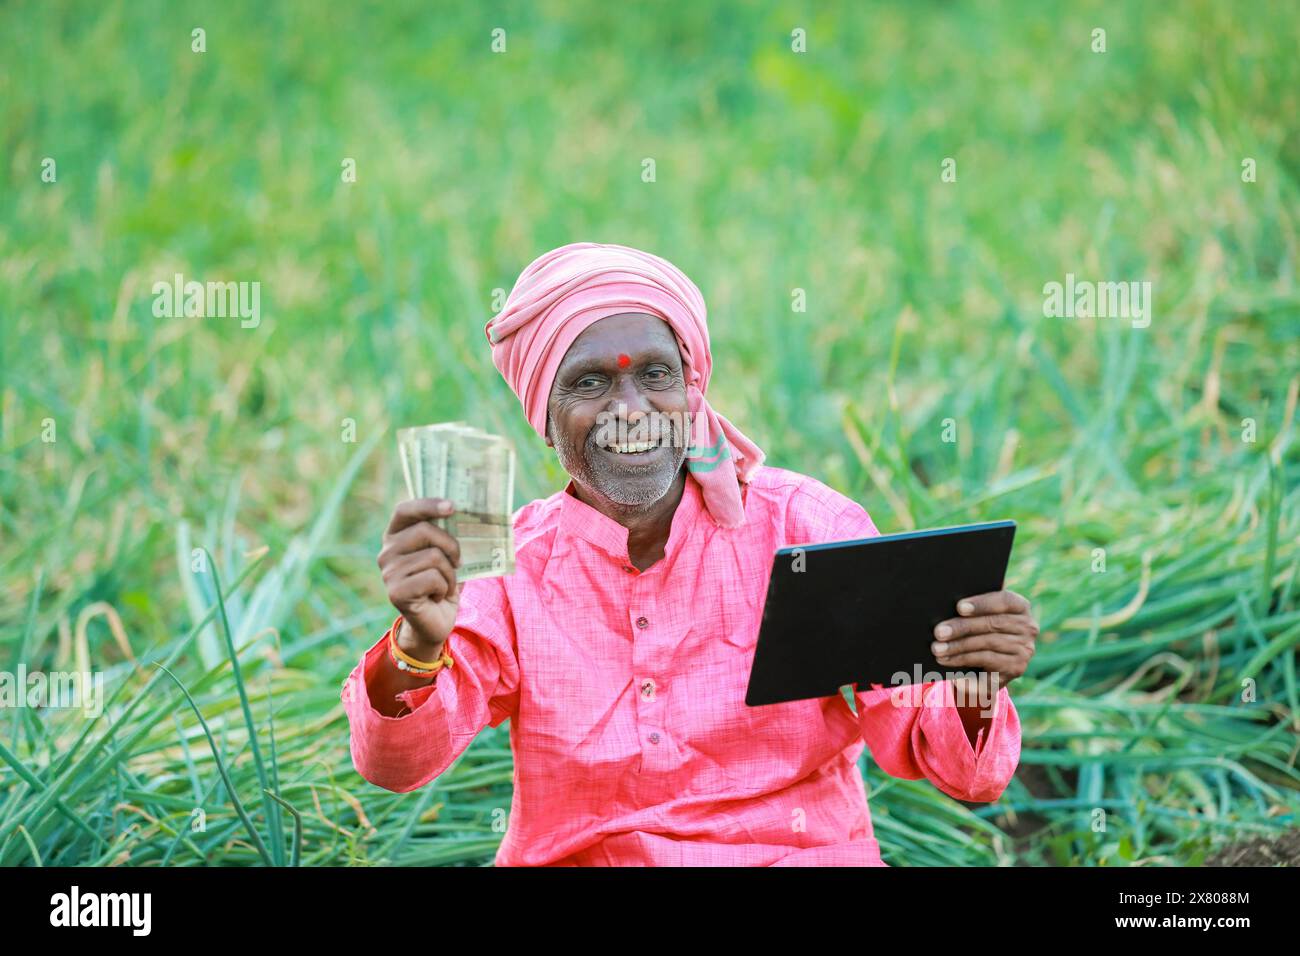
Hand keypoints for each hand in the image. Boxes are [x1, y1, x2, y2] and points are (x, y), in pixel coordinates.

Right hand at [377, 498, 463, 648]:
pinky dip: (445, 588)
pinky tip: (437, 597)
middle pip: (425, 531)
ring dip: (450, 573)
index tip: (452, 507)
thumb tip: (469, 514)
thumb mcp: (446, 555)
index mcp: (396, 537)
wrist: (435, 622)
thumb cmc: (442, 583)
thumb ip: (447, 534)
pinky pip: (433, 578)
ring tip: (443, 585)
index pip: (405, 510)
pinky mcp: (396, 592)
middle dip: (451, 545)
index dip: (427, 505)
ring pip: (433, 557)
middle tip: (458, 561)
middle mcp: (387, 552)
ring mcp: (388, 573)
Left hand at [931, 589, 1037, 703]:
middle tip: (938, 632)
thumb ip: (972, 609)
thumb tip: (946, 604)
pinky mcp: (1016, 668)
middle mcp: (1028, 627)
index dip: (982, 603)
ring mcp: (1024, 649)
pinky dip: (963, 660)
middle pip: (993, 623)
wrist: (987, 667)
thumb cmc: (978, 631)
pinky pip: (986, 661)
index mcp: (1020, 607)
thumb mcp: (978, 617)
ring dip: (958, 646)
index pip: (1005, 600)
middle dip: (962, 627)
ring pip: (987, 643)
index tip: (959, 607)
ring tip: (937, 648)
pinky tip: (946, 660)